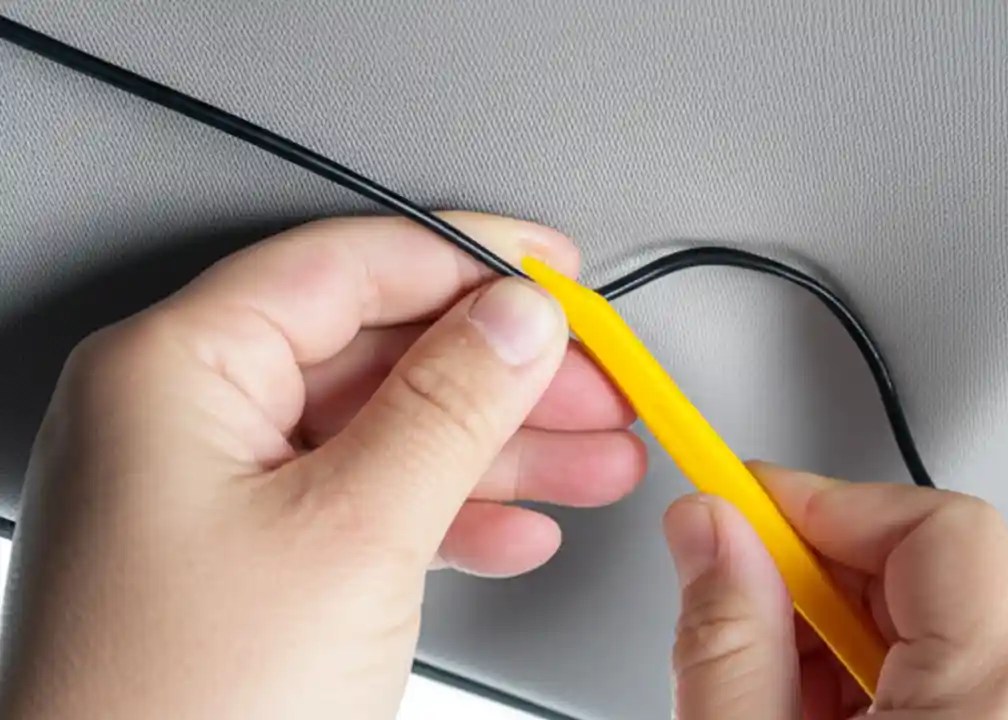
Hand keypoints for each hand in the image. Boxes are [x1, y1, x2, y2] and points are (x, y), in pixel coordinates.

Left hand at [0, 214, 645, 719]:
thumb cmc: (178, 709)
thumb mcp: (354, 533)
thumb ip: (449, 407)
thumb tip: (519, 320)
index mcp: (173, 372)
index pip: (345, 265)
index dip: (468, 260)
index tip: (556, 273)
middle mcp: (183, 420)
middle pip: (376, 351)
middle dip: (504, 374)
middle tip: (595, 384)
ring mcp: (214, 496)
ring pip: (385, 432)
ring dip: (500, 449)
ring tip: (595, 462)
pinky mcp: (248, 563)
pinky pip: (366, 504)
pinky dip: (451, 514)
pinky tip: (519, 530)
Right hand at [663, 463, 1007, 718]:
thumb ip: (726, 642)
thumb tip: (706, 532)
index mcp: (1006, 697)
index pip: (928, 522)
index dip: (821, 501)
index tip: (739, 498)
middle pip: (924, 568)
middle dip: (812, 580)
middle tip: (735, 609)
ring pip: (936, 620)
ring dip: (842, 640)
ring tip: (781, 702)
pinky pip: (961, 669)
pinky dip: (883, 680)